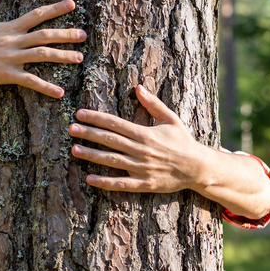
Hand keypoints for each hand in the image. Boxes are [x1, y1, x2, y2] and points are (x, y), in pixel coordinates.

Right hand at [0, 0, 86, 98]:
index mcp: (9, 27)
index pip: (36, 15)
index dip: (55, 9)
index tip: (72, 4)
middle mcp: (14, 41)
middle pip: (45, 35)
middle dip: (66, 34)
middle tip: (84, 35)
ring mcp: (11, 58)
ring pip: (42, 56)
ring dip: (62, 57)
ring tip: (79, 58)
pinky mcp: (6, 74)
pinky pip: (30, 81)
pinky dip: (45, 87)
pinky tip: (60, 92)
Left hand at [69, 83, 208, 192]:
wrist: (198, 167)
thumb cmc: (183, 141)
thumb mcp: (171, 118)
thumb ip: (153, 104)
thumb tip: (138, 87)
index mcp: (145, 133)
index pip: (115, 123)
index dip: (96, 118)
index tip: (80, 113)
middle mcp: (141, 150)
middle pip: (110, 140)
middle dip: (89, 134)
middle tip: (71, 129)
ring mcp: (142, 168)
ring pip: (112, 161)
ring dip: (92, 155)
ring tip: (74, 150)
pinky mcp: (144, 183)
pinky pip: (121, 183)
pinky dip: (105, 182)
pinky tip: (89, 179)